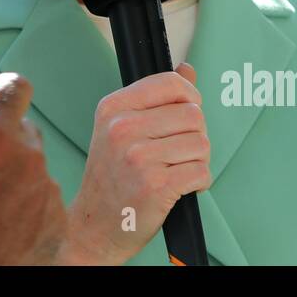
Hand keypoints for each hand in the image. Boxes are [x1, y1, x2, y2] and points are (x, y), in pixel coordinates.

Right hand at [0, 69, 66, 264]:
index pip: (16, 88)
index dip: (3, 88)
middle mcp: (30, 158)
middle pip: (24, 130)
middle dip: (3, 140)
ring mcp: (48, 191)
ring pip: (34, 166)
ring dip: (16, 175)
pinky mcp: (58, 221)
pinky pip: (44, 200)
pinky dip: (28, 206)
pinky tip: (2, 225)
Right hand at [58, 62, 210, 264]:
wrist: (94, 226)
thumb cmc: (111, 178)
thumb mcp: (121, 128)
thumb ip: (156, 97)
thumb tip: (187, 70)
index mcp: (112, 108)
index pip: (170, 83)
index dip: (190, 97)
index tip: (187, 112)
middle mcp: (122, 129)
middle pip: (193, 114)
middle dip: (195, 134)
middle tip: (176, 151)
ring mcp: (138, 157)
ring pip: (202, 143)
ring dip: (198, 160)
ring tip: (175, 169)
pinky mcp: (156, 185)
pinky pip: (202, 172)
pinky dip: (199, 182)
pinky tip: (179, 186)